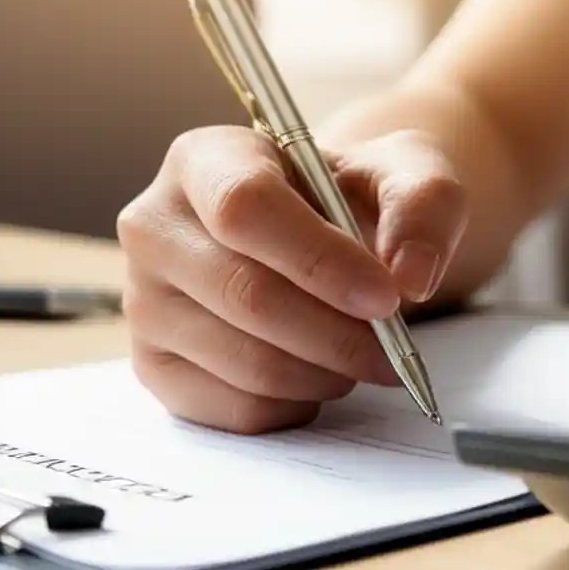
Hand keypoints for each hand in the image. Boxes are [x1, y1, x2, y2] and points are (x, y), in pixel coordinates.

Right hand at [118, 127, 466, 433]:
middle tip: (394, 347)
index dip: (319, 261)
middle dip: (338, 334)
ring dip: (325, 373)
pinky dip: (297, 405)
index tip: (386, 297)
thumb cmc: (356, 198)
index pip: (244, 208)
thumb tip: (411, 276)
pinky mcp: (155, 367)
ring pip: (243, 362)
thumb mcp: (407, 174)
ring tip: (364, 355)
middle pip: (245, 295)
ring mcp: (145, 301)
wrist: (330, 236)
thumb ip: (424, 206)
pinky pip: (234, 409)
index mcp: (205, 160)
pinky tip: (321, 374)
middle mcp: (156, 227)